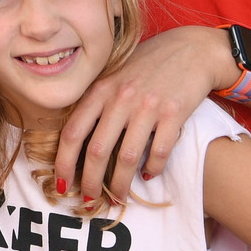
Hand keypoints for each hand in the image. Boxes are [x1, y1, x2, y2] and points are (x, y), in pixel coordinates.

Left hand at [53, 25, 234, 206]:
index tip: (60, 183)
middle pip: (97, 151)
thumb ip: (96, 102)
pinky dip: (152, 169)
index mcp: (100, 90)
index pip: (73, 132)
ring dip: (120, 184)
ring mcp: (147, 106)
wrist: (189, 49)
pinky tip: (149, 175)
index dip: (63, 162)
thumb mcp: (114, 76)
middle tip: (90, 201)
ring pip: (127, 157)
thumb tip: (76, 141)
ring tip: (119, 197)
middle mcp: (120, 99)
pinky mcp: (173, 113)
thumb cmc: (147, 65)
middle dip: (90, 182)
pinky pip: (159, 151)